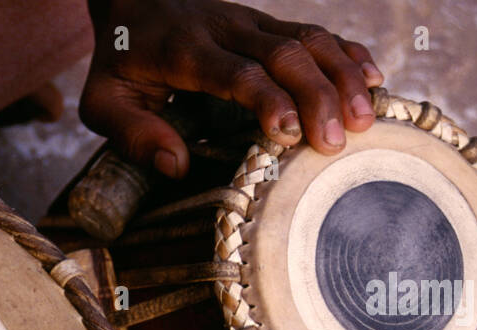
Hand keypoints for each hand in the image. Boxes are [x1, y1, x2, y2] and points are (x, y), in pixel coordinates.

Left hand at [81, 0, 384, 174]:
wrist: (132, 0)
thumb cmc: (119, 62)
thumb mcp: (102, 102)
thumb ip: (133, 135)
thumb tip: (175, 166)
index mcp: (185, 51)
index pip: (237, 72)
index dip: (268, 99)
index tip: (288, 135)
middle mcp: (226, 30)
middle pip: (284, 55)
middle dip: (316, 96)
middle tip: (336, 142)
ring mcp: (252, 22)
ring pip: (308, 39)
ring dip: (342, 77)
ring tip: (365, 120)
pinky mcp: (269, 23)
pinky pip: (316, 33)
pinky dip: (347, 54)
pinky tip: (374, 81)